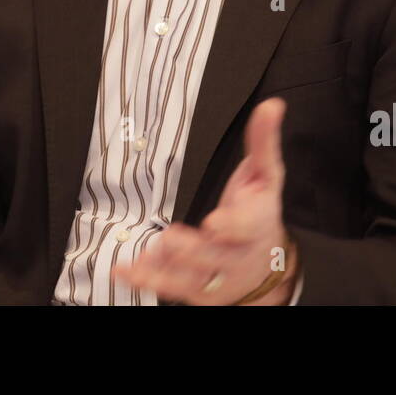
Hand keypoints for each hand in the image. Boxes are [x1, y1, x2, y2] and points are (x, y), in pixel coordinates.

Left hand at [111, 97, 297, 304]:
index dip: (232, 227)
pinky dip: (148, 280)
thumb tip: (271, 105)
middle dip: (192, 250)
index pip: (247, 227)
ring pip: (193, 279)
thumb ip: (263, 142)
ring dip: (167, 270)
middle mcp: (237, 255)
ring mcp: (218, 277)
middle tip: (170, 238)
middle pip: (215, 257)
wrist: (267, 265)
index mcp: (256, 225)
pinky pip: (171, 288)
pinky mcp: (198, 291)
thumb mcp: (266, 176)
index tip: (215, 223)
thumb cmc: (259, 211)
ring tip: (144, 258)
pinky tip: (124, 270)